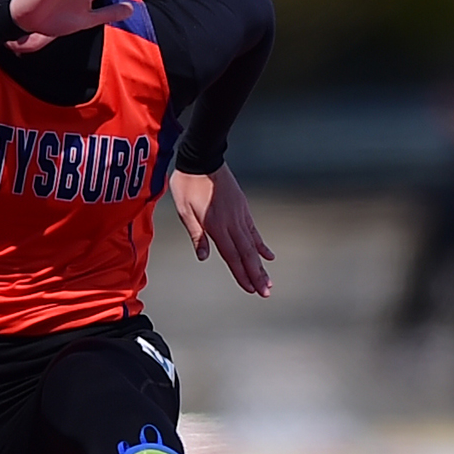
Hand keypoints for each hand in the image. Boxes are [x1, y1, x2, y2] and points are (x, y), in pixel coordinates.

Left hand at [170, 164, 274, 296]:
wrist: (203, 160)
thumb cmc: (188, 185)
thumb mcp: (184, 211)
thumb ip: (196, 235)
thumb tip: (203, 257)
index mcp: (216, 226)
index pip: (231, 256)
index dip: (241, 274)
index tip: (250, 289)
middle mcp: (232, 223)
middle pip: (246, 254)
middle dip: (256, 275)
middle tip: (266, 293)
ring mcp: (240, 215)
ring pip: (252, 245)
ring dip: (260, 265)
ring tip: (269, 281)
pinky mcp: (243, 209)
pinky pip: (254, 231)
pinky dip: (261, 245)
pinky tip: (268, 255)